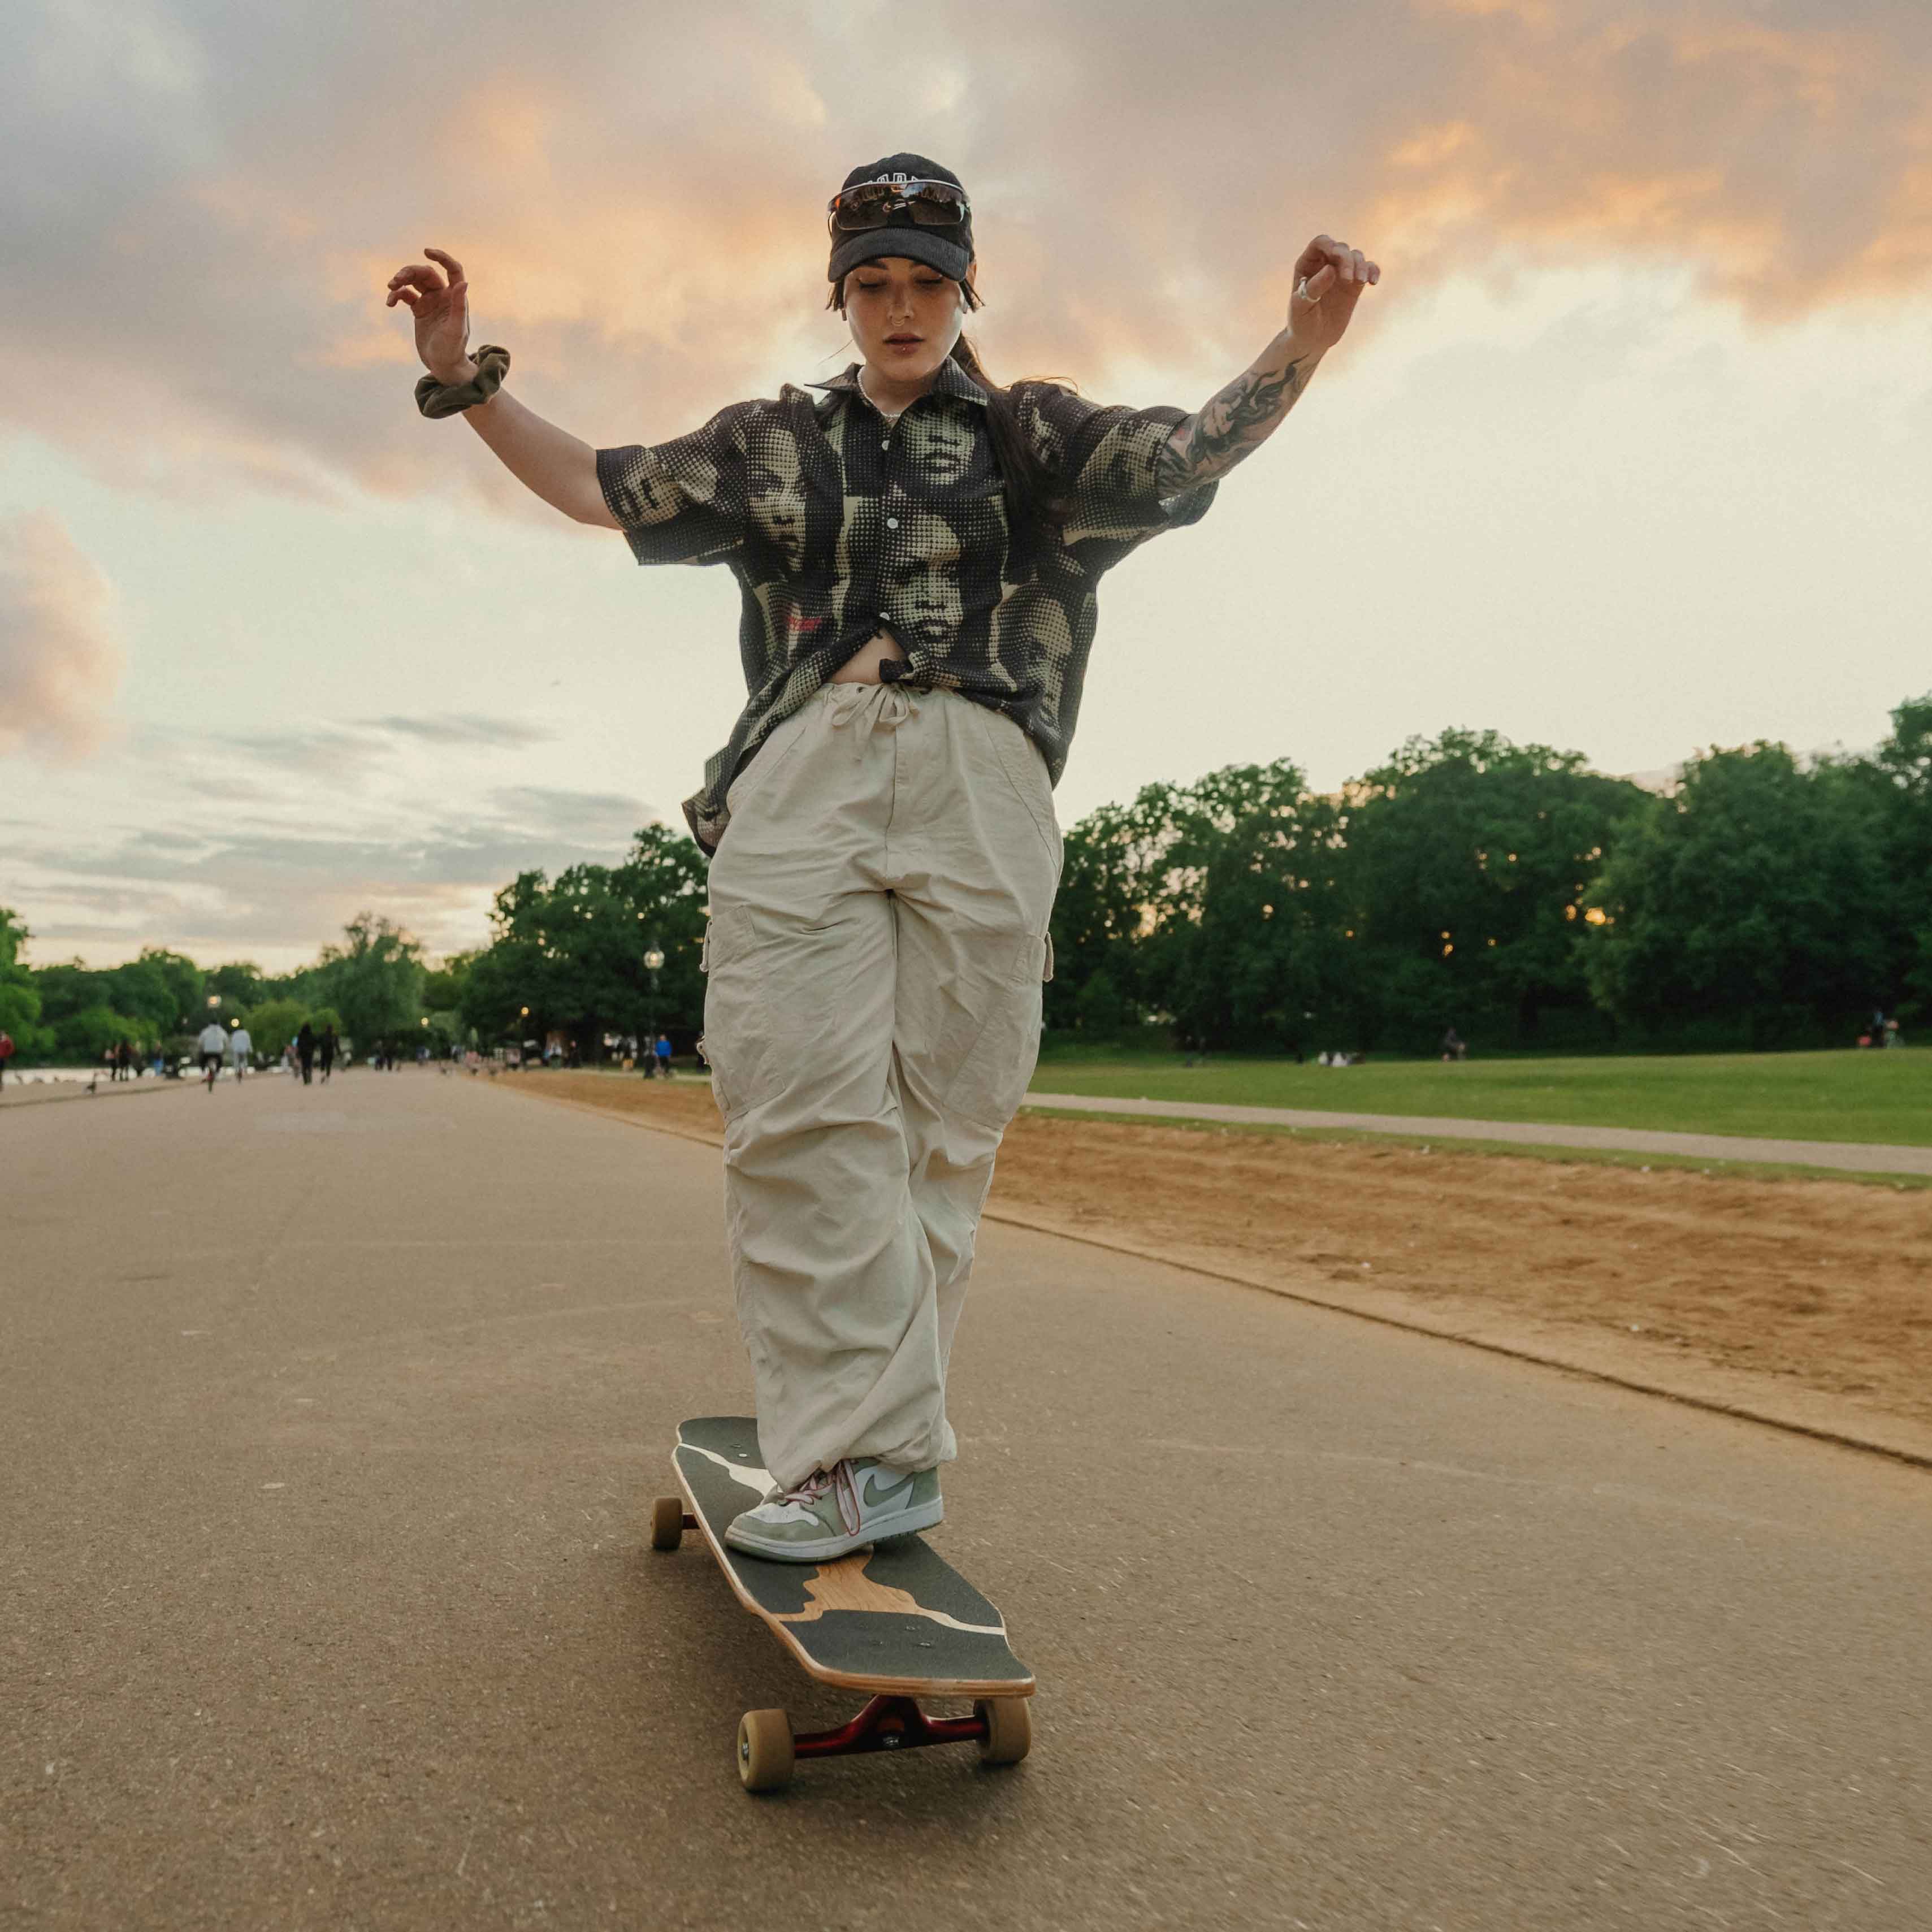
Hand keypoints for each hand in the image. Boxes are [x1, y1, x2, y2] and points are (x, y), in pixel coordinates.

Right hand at [385, 246, 473, 382]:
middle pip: (426, 274)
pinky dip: (396, 296)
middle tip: (395, 280)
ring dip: (400, 281)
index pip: (452, 270)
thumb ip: (458, 305)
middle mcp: (443, 296)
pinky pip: (405, 295)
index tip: (426, 251)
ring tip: (390, 288)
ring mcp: (430, 302)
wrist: (443, 366)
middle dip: (409, 272)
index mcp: (455, 297)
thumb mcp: (455, 328)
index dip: (442, 257)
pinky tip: (390, 303)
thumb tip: (464, 283)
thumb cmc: (453, 350)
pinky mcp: (419, 310)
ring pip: (413, 282)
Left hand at [1287, 234, 1379, 355]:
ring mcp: (1342, 272)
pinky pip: (1368, 269)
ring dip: (1361, 265)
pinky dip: (1373, 271)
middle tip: (1348, 279)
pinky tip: (1373, 282)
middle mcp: (1326, 263)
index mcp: (1308, 264)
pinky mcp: (1355, 284)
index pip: (1321, 242)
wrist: (1312, 340)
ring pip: (1356, 256)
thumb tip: (1331, 269)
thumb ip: (1314, 287)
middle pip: (1341, 248)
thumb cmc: (1301, 322)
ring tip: (1360, 281)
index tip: (1335, 255)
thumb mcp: (1301, 306)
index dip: (1330, 244)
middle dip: (1347, 260)